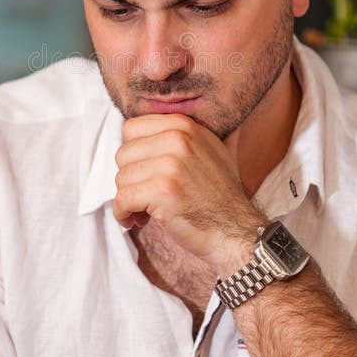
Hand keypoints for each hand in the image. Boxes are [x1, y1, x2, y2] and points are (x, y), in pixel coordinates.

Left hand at [114, 114, 263, 271]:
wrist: (235, 231)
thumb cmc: (219, 196)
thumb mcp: (208, 150)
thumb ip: (181, 135)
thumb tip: (147, 125)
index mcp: (184, 125)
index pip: (131, 129)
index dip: (134, 155)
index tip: (144, 172)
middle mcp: (177, 139)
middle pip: (123, 154)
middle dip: (130, 178)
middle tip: (147, 194)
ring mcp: (170, 164)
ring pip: (121, 178)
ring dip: (129, 199)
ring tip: (147, 209)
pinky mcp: (162, 191)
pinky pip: (122, 200)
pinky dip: (124, 215)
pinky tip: (138, 220)